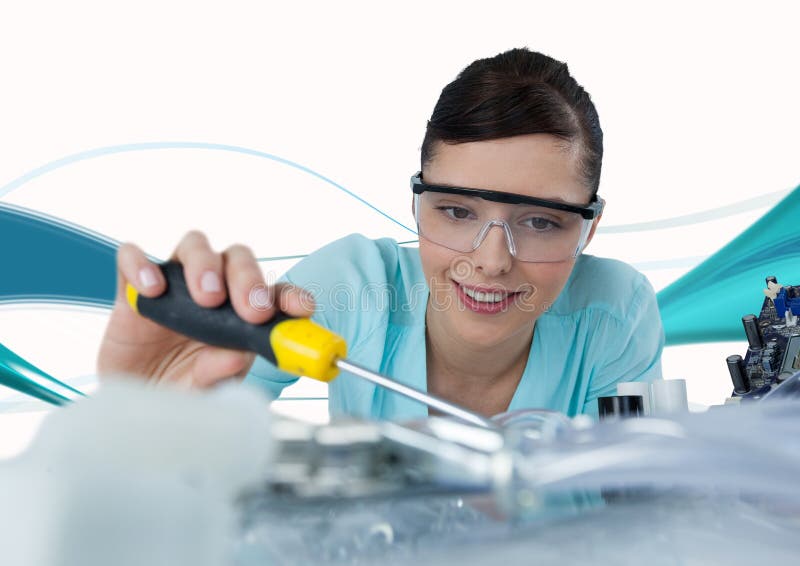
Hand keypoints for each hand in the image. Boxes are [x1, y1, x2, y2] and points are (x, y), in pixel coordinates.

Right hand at [96, 230, 313, 387]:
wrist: (134, 399)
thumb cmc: (183, 388)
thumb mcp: (207, 390)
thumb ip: (222, 374)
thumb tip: (235, 355)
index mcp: (243, 314)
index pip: (275, 293)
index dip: (291, 297)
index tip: (301, 310)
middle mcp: (215, 290)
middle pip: (238, 258)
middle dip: (249, 278)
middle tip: (251, 309)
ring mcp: (175, 284)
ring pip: (195, 246)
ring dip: (206, 264)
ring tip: (206, 298)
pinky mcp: (133, 289)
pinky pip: (133, 258)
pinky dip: (142, 265)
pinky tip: (152, 289)